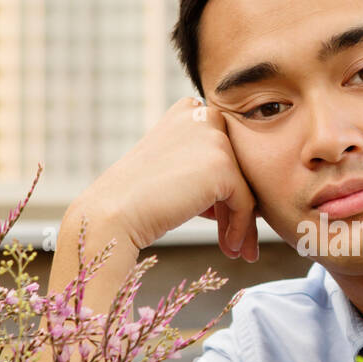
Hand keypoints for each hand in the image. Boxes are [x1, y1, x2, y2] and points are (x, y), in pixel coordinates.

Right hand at [73, 97, 259, 260]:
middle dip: (238, 205)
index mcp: (190, 111)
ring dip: (241, 221)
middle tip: (236, 239)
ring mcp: (214, 138)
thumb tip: (248, 194)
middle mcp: (204, 116)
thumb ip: (208, 169)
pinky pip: (245, 203)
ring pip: (245, 186)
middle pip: (239, 166)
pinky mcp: (222, 165)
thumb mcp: (176, 169)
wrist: (114, 213)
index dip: (226, 187)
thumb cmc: (140, 197)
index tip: (221, 219)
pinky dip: (240, 228)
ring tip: (237, 249)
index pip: (226, 149)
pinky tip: (230, 247)